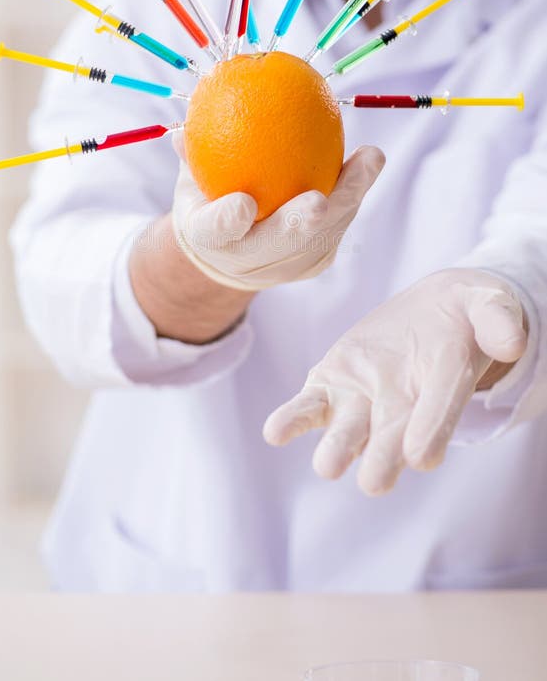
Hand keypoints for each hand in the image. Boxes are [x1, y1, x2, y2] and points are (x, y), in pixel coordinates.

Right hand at [171, 131, 384, 291]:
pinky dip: (353, 196)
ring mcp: (284, 267)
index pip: (214, 231)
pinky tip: (369, 162)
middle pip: (278, 244)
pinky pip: (337, 230)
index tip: (242, 202)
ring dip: (348, 200)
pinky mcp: (313, 263)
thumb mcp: (191, 178)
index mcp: (209, 239)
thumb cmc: (208, 200)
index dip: (227, 220)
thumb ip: (191, 150)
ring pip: (320, 238)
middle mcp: (247, 261)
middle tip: (319, 199)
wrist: (228, 252)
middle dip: (300, 224)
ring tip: (369, 160)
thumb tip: (185, 122)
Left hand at [263, 268, 527, 494]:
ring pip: (345, 436)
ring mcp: (362, 402)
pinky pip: (307, 408)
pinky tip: (275, 431)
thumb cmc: (466, 317)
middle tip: (377, 480)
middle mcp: (401, 410)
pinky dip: (291, 420)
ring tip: (328, 463)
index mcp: (444, 391)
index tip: (421, 455)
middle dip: (382, 461)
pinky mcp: (330, 385)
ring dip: (337, 449)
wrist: (432, 316)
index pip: (438, 414)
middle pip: (389, 443)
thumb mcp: (487, 306)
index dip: (431, 430)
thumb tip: (510, 340)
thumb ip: (498, 319)